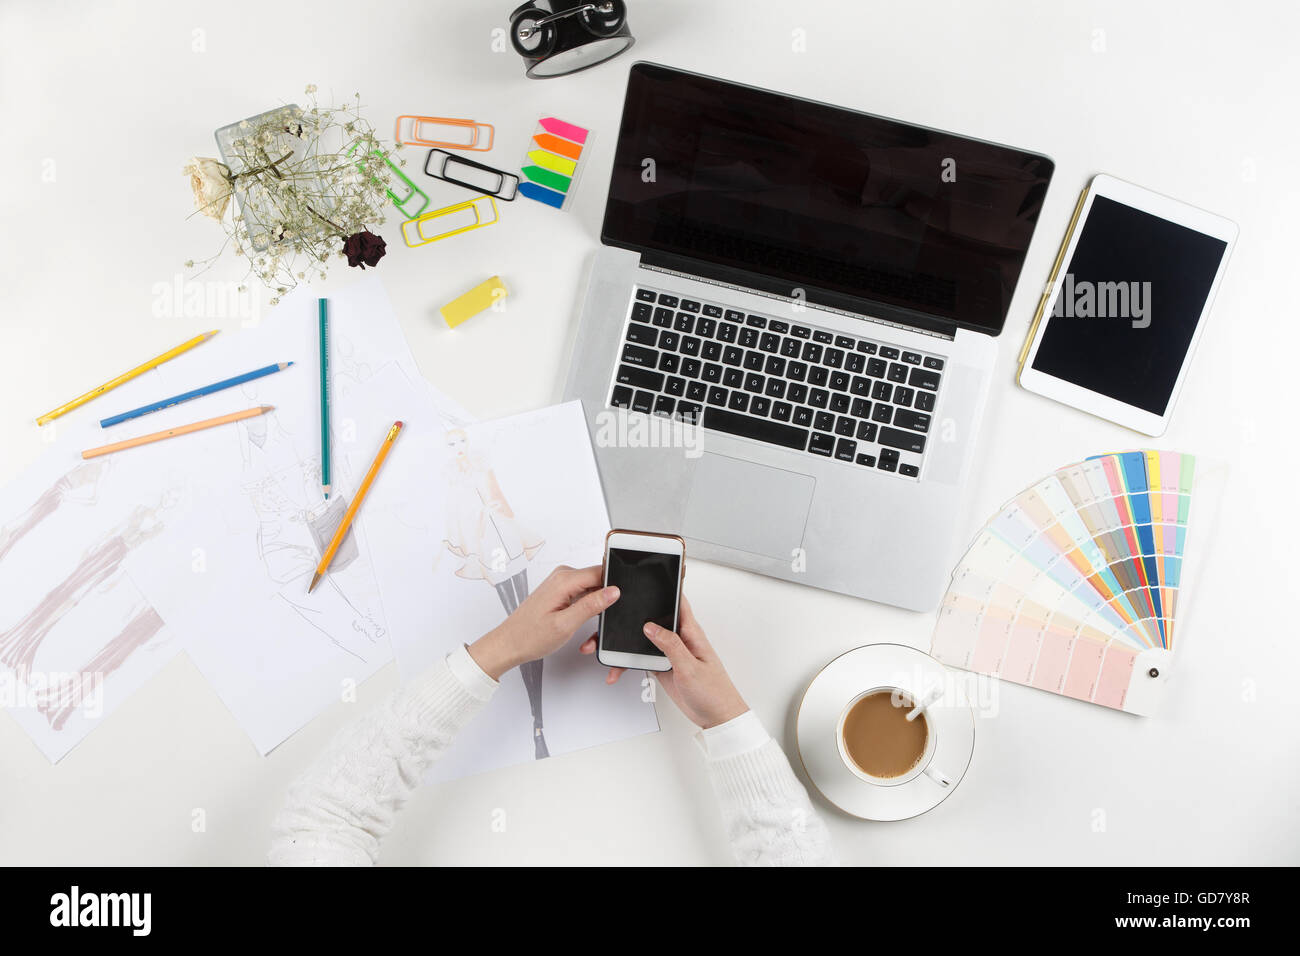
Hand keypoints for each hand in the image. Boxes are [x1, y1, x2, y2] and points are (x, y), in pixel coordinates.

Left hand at [468, 565, 617, 679]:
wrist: (509, 644)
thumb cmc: (530, 636)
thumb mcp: (566, 625)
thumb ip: (592, 605)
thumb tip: (613, 591)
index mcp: (564, 580)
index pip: (602, 572)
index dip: (613, 588)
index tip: (614, 606)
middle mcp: (562, 576)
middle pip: (598, 581)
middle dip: (603, 601)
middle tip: (597, 624)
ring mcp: (561, 583)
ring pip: (592, 589)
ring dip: (594, 608)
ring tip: (584, 627)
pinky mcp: (560, 591)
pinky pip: (583, 593)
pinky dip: (585, 609)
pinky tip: (578, 622)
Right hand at [579, 596, 747, 728]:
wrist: (716, 718)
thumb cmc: (714, 692)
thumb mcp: (690, 667)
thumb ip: (670, 645)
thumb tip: (651, 626)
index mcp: (691, 632)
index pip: (677, 602)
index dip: (665, 588)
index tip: (646, 578)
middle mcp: (679, 639)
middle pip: (651, 619)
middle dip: (631, 617)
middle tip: (609, 616)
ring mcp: (669, 652)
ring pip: (641, 640)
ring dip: (623, 643)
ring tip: (602, 647)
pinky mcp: (662, 666)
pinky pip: (640, 659)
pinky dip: (627, 664)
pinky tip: (617, 670)